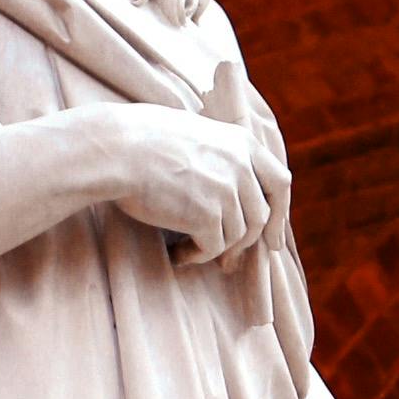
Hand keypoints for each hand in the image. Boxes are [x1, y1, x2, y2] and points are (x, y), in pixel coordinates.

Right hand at [99, 110, 271, 264]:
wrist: (117, 149)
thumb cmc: (145, 142)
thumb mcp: (197, 136)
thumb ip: (223, 158)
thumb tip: (237, 196)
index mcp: (243, 143)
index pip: (280, 183)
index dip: (280, 215)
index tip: (273, 239)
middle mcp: (241, 166)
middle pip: (260, 217)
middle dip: (248, 244)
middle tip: (229, 262)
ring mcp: (227, 190)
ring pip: (236, 237)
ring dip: (214, 250)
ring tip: (188, 250)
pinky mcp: (207, 214)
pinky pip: (212, 248)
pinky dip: (196, 256)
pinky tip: (178, 255)